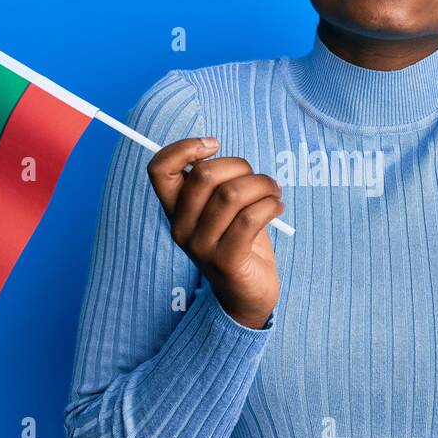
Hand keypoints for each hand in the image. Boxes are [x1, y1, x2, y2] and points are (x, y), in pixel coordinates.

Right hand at [147, 137, 283, 328]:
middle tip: (260, 180)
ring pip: (231, 194)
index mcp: (175, 209)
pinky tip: (278, 207)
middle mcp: (180, 227)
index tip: (214, 145)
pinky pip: (249, 219)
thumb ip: (214, 181)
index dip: (184, 147)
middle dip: (241, 166)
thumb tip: (213, 146)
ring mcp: (200, 247)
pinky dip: (270, 206)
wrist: (248, 293)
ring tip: (274, 193)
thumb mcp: (220, 207)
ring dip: (262, 185)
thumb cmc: (238, 240)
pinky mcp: (225, 262)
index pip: (159, 169)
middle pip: (204, 175)